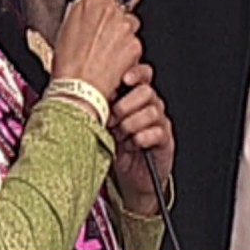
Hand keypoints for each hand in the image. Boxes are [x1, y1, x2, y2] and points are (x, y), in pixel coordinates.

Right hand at [49, 0, 142, 100]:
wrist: (79, 90)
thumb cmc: (68, 63)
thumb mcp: (67, 25)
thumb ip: (84, 6)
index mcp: (92, 1)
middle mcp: (112, 11)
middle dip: (120, 9)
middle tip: (108, 23)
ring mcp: (126, 29)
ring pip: (132, 22)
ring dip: (123, 32)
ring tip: (105, 49)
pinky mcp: (135, 46)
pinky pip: (135, 43)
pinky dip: (127, 51)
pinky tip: (112, 60)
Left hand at [109, 63, 174, 215]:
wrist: (129, 177)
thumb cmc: (114, 145)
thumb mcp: (103, 122)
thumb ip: (100, 105)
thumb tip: (84, 92)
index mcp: (135, 95)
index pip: (142, 74)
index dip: (135, 73)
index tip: (123, 79)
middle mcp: (150, 105)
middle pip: (146, 92)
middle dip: (126, 105)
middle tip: (112, 119)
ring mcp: (159, 122)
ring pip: (151, 111)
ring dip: (131, 124)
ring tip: (120, 135)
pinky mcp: (165, 140)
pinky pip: (158, 132)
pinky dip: (142, 138)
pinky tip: (133, 144)